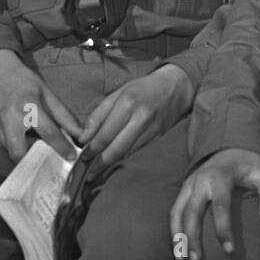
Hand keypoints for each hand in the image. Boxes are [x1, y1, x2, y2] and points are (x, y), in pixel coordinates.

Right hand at [0, 48, 81, 160]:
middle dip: (33, 159)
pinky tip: (14, 129)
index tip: (71, 157)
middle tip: (45, 155)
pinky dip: (10, 142)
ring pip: (9, 150)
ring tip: (28, 135)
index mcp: (27, 105)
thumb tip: (81, 134)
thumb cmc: (24, 83)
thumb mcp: (48, 94)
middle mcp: (7, 117)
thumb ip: (65, 116)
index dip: (61, 147)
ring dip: (22, 148)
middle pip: (19, 153)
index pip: (48, 132)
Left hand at [78, 64, 194, 170]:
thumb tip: (84, 137)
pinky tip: (115, 161)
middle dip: (100, 163)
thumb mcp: (118, 93)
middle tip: (88, 173)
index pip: (106, 133)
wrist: (177, 86)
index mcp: (128, 104)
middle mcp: (141, 118)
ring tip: (97, 171)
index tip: (82, 156)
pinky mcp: (159, 137)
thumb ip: (99, 115)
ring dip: (111, 164)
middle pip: (117, 148)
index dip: (92, 148)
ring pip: (128, 153)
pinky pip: (137, 151)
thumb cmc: (143, 88)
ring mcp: (152, 129)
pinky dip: (124, 157)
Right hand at [168, 148, 259, 259]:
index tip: (229, 250)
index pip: (220, 207)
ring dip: (176, 236)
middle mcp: (200, 181)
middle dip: (192, 237)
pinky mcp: (184, 189)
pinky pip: (174, 211)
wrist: (231, 146)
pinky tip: (177, 247)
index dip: (223, 229)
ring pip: (176, 212)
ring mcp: (189, 184)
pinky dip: (173, 229)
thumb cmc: (250, 166)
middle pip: (192, 212)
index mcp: (221, 177)